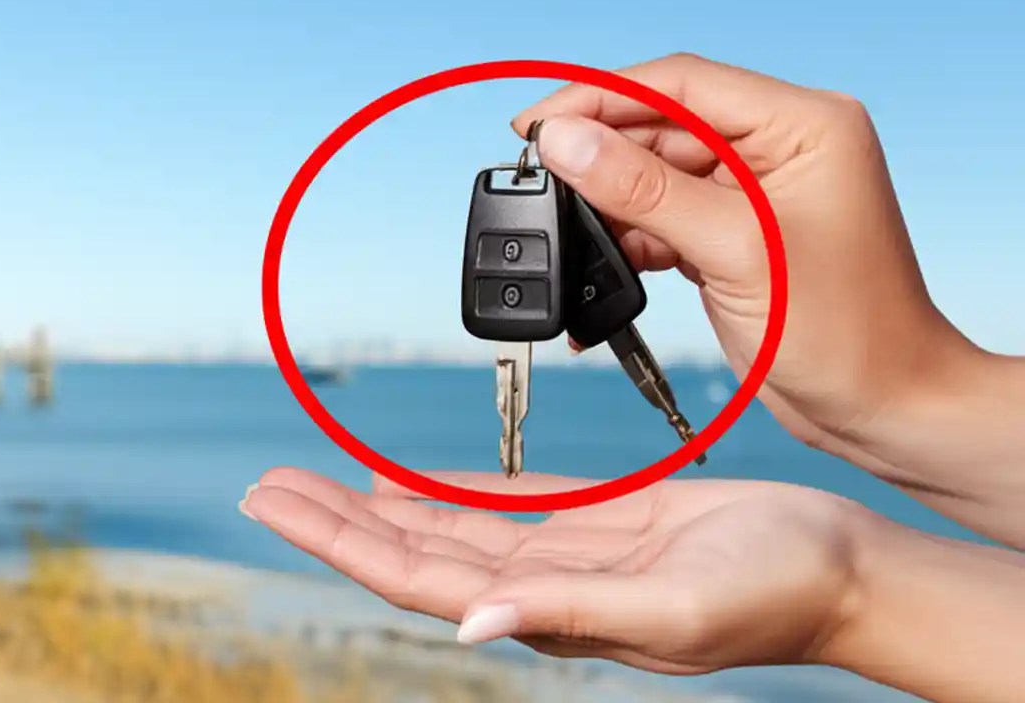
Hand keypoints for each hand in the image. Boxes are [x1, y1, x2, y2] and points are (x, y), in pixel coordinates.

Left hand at [241, 468, 865, 673]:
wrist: (836, 566)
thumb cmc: (775, 589)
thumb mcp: (675, 605)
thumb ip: (571, 612)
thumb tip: (472, 624)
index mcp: (546, 612)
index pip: (416, 577)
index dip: (341, 542)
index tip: (278, 503)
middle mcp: (535, 589)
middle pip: (409, 550)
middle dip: (334, 519)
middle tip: (266, 484)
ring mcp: (558, 557)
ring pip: (441, 526)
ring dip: (374, 503)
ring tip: (314, 476)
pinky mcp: (588, 525)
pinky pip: (496, 505)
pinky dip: (442, 490)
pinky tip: (402, 480)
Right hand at [518, 53, 1024, 545]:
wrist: (879, 410)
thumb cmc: (848, 332)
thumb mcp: (737, 251)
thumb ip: (643, 191)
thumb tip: (566, 142)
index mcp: (801, 126)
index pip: (680, 85)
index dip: (599, 98)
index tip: (536, 125)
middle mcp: (778, 150)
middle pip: (662, 128)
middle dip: (598, 156)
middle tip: (538, 179)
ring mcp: (753, 196)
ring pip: (655, 177)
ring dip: (608, 206)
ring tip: (566, 234)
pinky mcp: (733, 238)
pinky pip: (663, 220)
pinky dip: (627, 243)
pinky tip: (602, 266)